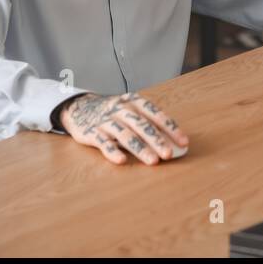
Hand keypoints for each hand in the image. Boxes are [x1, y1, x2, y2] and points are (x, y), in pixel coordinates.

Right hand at [58, 92, 188, 165]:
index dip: (170, 128)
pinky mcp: (91, 132)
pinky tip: (121, 160)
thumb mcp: (131, 111)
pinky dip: (112, 151)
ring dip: (140, 149)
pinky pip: (102, 143)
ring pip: (125, 135)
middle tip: (169, 154)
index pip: (155, 114)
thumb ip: (149, 124)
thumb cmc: (114, 112)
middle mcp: (120, 109)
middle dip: (157, 140)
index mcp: (134, 102)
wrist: (79, 107)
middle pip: (141, 125)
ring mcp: (105, 121)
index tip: (183, 142)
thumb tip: (172, 144)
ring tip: (153, 161)